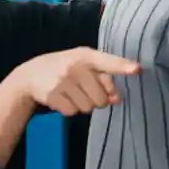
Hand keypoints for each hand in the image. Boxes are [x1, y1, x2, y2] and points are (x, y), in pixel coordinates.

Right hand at [14, 47, 140, 115]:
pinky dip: (69, 109)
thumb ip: (104, 78)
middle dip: (96, 100)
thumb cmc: (65, 68)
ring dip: (83, 105)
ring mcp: (63, 82)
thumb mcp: (83, 65)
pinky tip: (61, 98)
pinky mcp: (53, 95)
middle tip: (84, 90)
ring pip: (88, 107)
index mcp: (85, 56)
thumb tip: (117, 99)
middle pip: (101, 98)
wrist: (30, 75)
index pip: (108, 62)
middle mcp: (75, 67)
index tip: (138, 69)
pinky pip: (73, 112)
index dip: (123, 66)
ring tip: (71, 93)